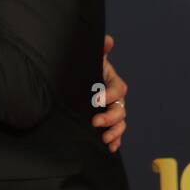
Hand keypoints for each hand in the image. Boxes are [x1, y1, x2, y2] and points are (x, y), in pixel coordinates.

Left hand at [92, 33, 127, 152]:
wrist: (69, 80)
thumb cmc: (81, 68)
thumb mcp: (88, 58)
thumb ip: (99, 50)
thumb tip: (108, 40)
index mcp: (111, 81)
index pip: (118, 89)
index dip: (110, 94)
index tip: (97, 99)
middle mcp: (114, 97)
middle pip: (120, 109)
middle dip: (111, 117)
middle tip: (96, 122)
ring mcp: (110, 110)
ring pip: (120, 122)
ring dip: (115, 132)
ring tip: (105, 139)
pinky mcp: (105, 122)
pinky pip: (115, 132)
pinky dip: (115, 140)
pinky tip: (111, 148)